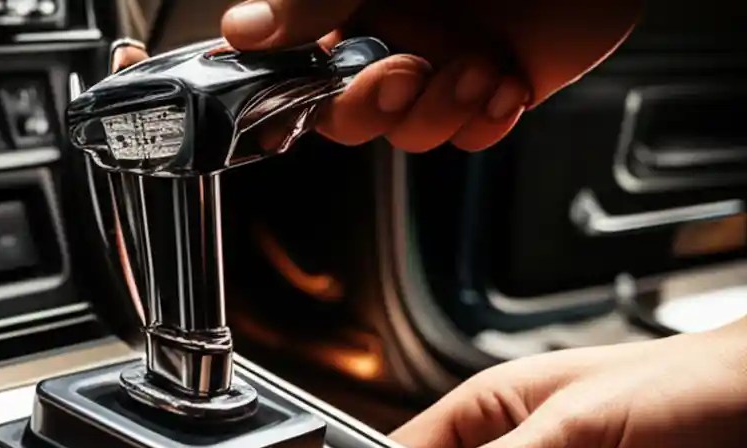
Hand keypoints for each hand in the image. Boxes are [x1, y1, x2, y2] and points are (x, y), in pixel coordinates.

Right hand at [220, 0, 641, 151]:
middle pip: (347, 117)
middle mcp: (389, 35)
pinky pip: (469, 135)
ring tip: (477, 66)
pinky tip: (505, 79)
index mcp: (349, 5)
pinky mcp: (493, 86)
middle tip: (410, 72)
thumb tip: (240, 29)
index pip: (295, 70)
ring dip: (444, 111)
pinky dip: (487, 117)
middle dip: (380, 106)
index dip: (300, 95)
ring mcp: (441, 63)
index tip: (321, 88)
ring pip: (411, 133)